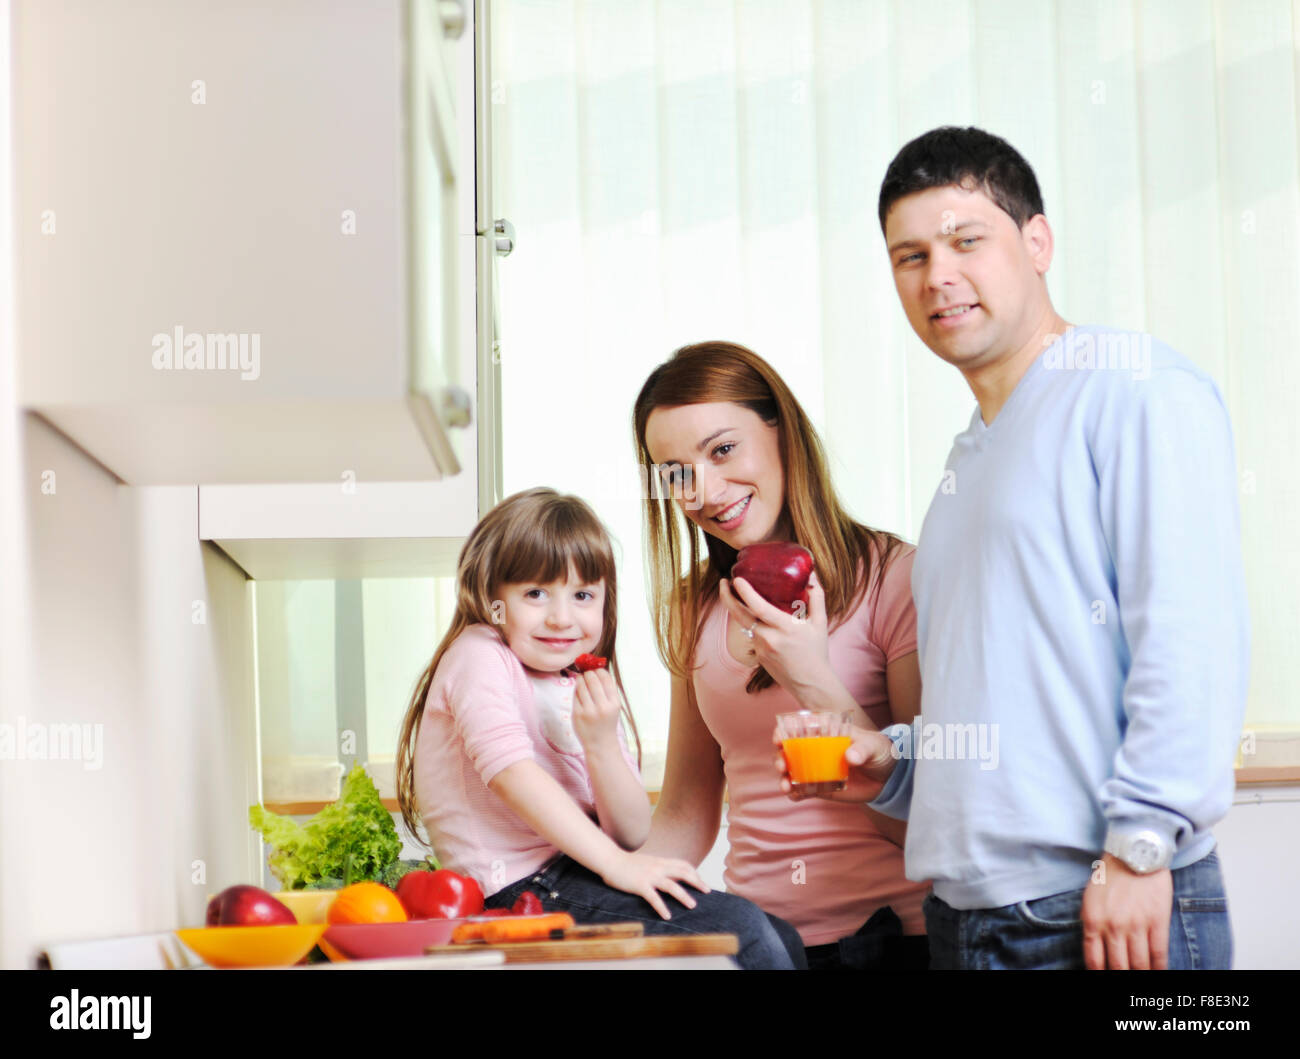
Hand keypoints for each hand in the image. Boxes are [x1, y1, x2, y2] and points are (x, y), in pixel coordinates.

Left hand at [571, 668, 621, 751]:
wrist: (600, 744)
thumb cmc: (607, 721)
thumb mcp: (614, 706)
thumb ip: (608, 690)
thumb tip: (597, 669)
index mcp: (614, 703)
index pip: (606, 678)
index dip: (599, 670)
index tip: (596, 669)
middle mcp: (602, 707)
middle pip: (592, 679)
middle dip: (588, 673)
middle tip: (586, 673)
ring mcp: (589, 711)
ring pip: (581, 685)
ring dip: (580, 679)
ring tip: (581, 679)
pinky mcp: (577, 714)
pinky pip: (575, 695)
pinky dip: (577, 690)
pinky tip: (579, 691)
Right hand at [600, 851, 711, 919]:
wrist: (610, 860)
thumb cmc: (627, 863)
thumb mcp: (647, 861)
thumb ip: (658, 866)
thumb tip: (668, 874)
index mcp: (660, 861)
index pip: (683, 865)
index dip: (694, 873)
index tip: (702, 881)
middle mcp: (658, 867)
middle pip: (683, 873)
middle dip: (697, 882)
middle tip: (707, 891)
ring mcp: (650, 876)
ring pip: (672, 886)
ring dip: (684, 896)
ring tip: (692, 905)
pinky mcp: (640, 885)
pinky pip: (654, 898)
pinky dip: (662, 907)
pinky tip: (667, 916)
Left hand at [721, 569, 831, 696]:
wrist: (811, 684)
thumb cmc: (817, 652)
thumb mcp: (820, 623)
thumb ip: (816, 597)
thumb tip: (812, 576)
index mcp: (785, 628)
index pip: (759, 607)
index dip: (745, 592)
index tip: (737, 579)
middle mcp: (769, 638)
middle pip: (739, 615)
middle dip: (727, 596)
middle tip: (723, 582)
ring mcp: (761, 649)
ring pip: (745, 624)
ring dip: (740, 609)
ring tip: (739, 594)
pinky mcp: (758, 656)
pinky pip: (752, 635)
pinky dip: (753, 624)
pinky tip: (757, 617)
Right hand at [773, 721, 897, 802]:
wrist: (887, 776)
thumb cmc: (878, 751)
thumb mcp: (873, 745)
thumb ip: (862, 749)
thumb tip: (850, 757)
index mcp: (823, 733)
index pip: (797, 728)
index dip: (783, 731)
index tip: (779, 739)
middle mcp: (814, 750)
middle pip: (788, 751)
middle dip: (780, 757)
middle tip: (782, 765)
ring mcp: (815, 769)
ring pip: (791, 772)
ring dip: (783, 778)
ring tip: (785, 786)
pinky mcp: (819, 787)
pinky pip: (802, 790)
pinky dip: (794, 794)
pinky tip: (793, 796)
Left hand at [1081, 853, 1172, 968]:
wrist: (1134, 853)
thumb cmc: (1111, 876)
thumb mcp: (1090, 899)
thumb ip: (1092, 925)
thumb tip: (1097, 952)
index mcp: (1093, 920)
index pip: (1094, 960)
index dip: (1099, 975)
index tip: (1105, 979)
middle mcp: (1113, 926)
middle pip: (1118, 966)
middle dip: (1121, 977)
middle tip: (1125, 980)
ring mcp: (1136, 925)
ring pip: (1139, 964)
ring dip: (1141, 975)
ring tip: (1142, 979)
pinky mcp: (1157, 922)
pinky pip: (1159, 954)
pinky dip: (1159, 968)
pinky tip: (1158, 972)